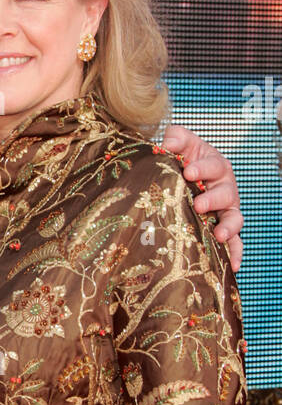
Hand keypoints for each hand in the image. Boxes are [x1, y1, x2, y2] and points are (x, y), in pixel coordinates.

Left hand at [161, 124, 242, 271]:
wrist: (178, 180)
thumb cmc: (181, 160)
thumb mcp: (179, 144)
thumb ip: (176, 137)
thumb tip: (169, 143)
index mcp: (214, 166)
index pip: (213, 165)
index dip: (203, 168)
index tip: (188, 171)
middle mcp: (224, 188)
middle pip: (226, 193)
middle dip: (213, 199)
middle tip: (198, 204)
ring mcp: (225, 211)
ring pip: (234, 219)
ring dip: (228, 227)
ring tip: (218, 235)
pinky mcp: (223, 230)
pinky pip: (234, 243)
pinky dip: (234, 254)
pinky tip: (232, 267)